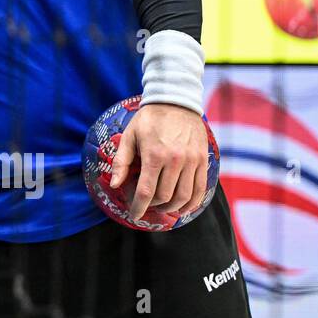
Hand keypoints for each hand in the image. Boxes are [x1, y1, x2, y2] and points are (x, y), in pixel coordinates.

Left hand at [109, 103, 209, 220]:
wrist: (176, 102)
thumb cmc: (149, 119)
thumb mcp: (129, 136)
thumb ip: (121, 161)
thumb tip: (114, 185)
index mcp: (154, 155)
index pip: (146, 191)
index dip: (139, 207)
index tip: (134, 215)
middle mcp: (175, 161)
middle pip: (165, 196)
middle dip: (153, 206)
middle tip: (146, 205)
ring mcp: (191, 161)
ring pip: (184, 196)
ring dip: (172, 208)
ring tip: (163, 207)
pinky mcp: (203, 161)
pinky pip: (200, 189)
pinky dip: (192, 203)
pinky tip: (183, 207)